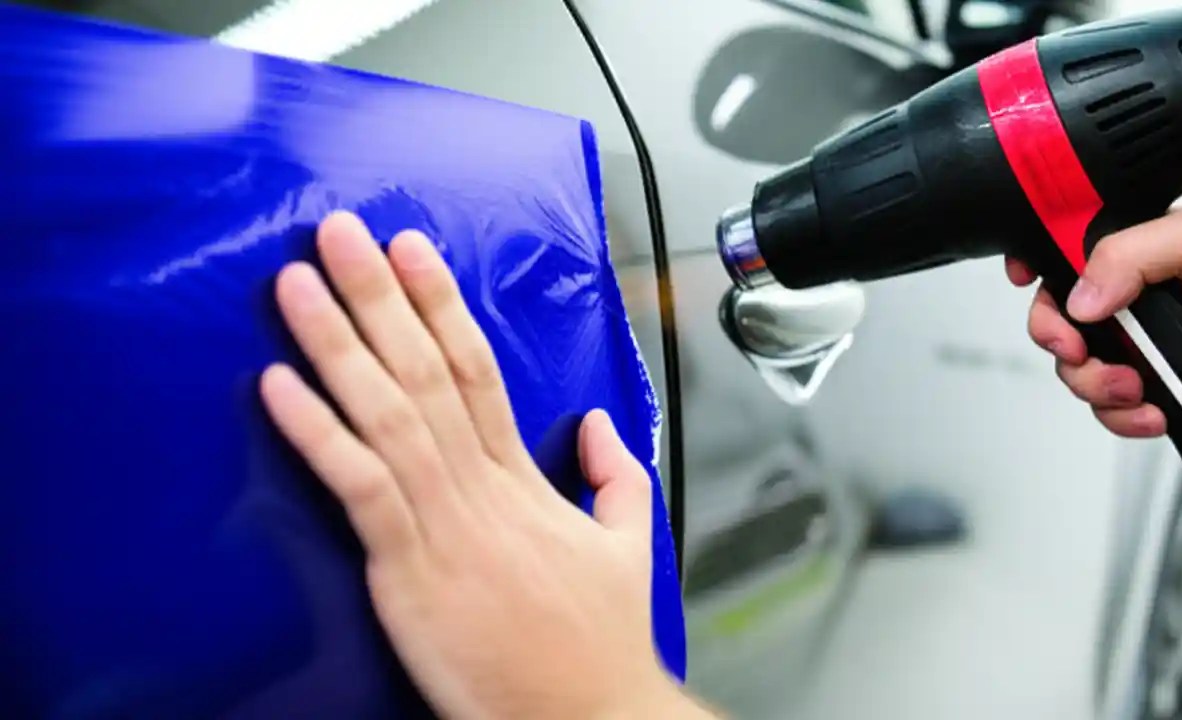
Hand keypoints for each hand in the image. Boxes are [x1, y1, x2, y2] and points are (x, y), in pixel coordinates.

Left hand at [259, 212, 711, 718]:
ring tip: (296, 283)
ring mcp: (443, 524)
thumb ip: (615, 476)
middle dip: (377, 296)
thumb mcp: (627, 543)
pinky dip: (318, 434)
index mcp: (525, 476)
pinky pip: (359, 487)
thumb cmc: (600, 639)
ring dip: (337, 343)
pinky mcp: (409, 571)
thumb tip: (598, 423)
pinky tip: (278, 387)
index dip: (440, 303)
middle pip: (424, 371)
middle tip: (337, 232)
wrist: (588, 714)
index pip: (477, 368)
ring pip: (386, 414)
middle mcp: (481, 484)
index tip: (409, 248)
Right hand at [1007, 206, 1181, 437]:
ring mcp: (1143, 348)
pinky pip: (1108, 410)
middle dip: (1060, 338)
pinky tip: (1154, 410)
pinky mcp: (1155, 391)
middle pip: (1058, 316)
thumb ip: (1130, 252)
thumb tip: (1079, 295)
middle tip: (1080, 348)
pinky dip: (1123, 416)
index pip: (1065, 246)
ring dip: (1097, 384)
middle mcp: (1135, 298)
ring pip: (1077, 369)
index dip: (1036, 261)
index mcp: (1140, 250)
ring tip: (1137, 386)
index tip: (1028, 278)